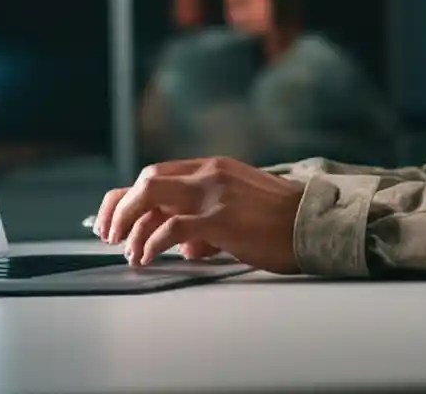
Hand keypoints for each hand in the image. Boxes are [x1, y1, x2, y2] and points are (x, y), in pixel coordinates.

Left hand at [93, 158, 305, 273]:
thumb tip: (183, 247)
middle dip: (120, 208)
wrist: (315, 224)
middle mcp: (209, 174)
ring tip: (129, 251)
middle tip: (109, 235)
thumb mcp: (240, 207)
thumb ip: (207, 219)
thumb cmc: (281, 222)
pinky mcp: (222, 220)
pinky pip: (171, 228)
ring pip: (151, 196)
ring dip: (130, 225)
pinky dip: (151, 243)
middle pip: (146, 181)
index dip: (128, 197)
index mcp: (213, 168)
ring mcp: (215, 195)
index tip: (115, 219)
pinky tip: (147, 258)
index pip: (156, 174)